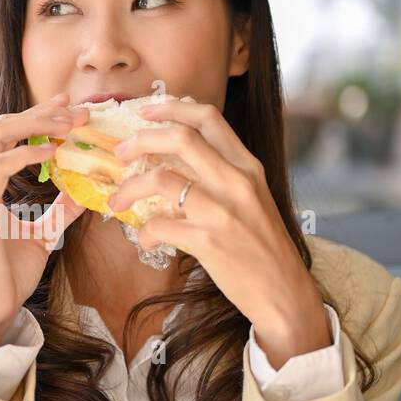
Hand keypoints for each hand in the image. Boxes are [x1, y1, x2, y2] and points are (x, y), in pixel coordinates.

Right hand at [0, 92, 88, 345]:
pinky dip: (26, 153)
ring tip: (68, 126)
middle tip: (74, 109)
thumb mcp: (41, 236)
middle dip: (37, 113)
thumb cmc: (7, 277)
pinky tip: (53, 153)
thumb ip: (58, 212)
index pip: (3, 135)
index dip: (34, 117)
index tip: (65, 108)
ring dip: (34, 124)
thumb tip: (83, 192)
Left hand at [106, 100, 331, 365]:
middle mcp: (236, 182)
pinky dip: (143, 232)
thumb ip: (222, 176)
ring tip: (116, 202)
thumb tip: (173, 162)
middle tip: (119, 151)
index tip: (145, 111)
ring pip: (160, 179)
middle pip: (180, 138)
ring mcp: (222, 211)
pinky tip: (145, 240)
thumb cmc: (263, 247)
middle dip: (140, 139)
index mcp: (248, 166)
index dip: (171, 108)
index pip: (209, 118)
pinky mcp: (208, 242)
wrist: (284, 292)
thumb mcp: (252, 199)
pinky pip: (159, 226)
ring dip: (129, 188)